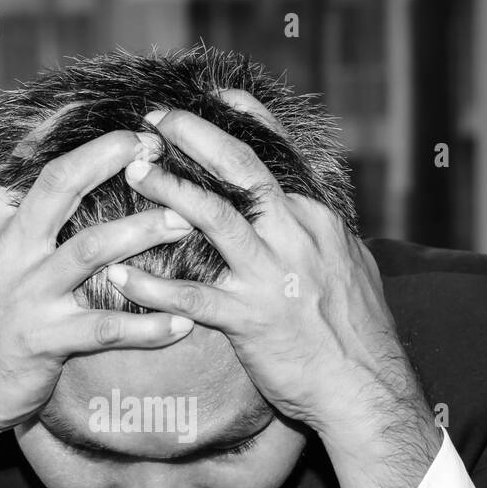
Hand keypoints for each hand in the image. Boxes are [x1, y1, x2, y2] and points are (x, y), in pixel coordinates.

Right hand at [0, 130, 194, 487]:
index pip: (25, 167)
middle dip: (108, 157)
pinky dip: (149, 326)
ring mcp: (25, 296)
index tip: (107, 122)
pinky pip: (107, 329)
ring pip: (93, 249)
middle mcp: (4, 254)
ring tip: (187, 222)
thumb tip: (12, 190)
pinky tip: (183, 323)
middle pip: (59, 186)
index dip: (67, 137)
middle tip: (152, 145)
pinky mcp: (45, 341)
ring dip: (144, 230)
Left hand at [105, 96, 440, 487]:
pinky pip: (191, 296)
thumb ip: (324, 236)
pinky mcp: (249, 320)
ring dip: (169, 190)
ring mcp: (272, 277)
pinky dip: (152, 286)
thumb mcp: (352, 269)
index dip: (247, 120)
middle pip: (242, 171)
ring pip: (214, 218)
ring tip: (134, 172)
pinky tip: (119, 277)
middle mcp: (297, 239)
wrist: (366, 391)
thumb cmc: (358, 337)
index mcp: (319, 223)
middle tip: (156, 119)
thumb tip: (313, 210)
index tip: (217, 96)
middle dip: (196, 138)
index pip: (281, 156)